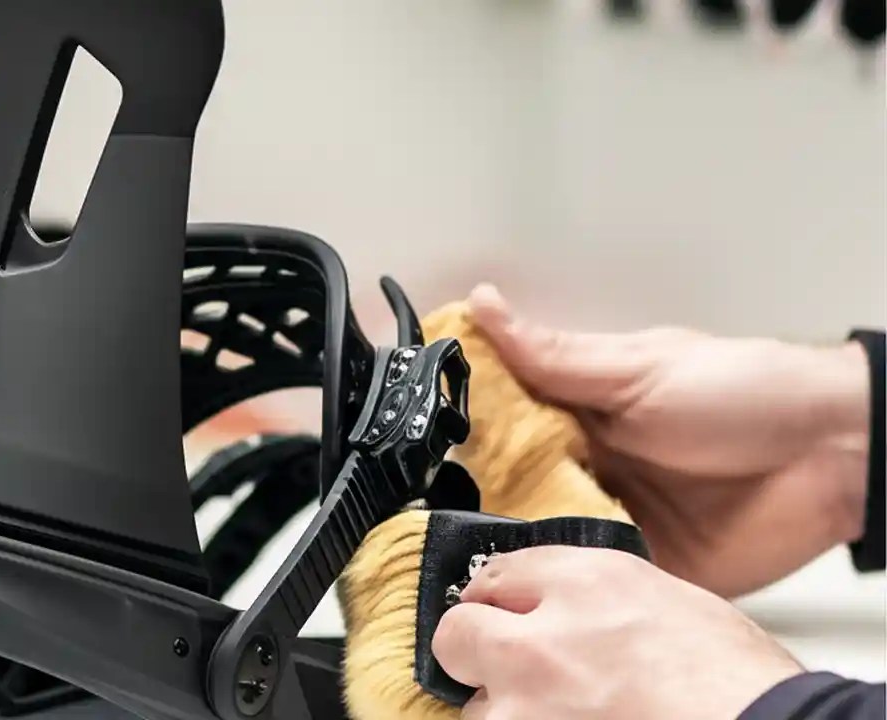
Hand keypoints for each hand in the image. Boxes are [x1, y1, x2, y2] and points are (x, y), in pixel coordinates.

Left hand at [432, 546, 802, 719]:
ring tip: (558, 713)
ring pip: (476, 708)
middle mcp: (540, 641)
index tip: (501, 609)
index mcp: (583, 585)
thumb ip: (593, 596)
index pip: (498, 573)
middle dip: (476, 648)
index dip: (500, 596)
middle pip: (456, 635)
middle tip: (509, 664)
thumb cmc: (738, 681)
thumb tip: (551, 604)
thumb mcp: (666, 598)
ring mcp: (529, 710)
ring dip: (505, 712)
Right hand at [466, 284, 870, 596]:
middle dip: (475, 494)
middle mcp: (586, 463)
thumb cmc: (747, 392)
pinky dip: (560, 575)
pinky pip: (584, 572)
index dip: (460, 430)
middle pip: (507, 483)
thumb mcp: (638, 367)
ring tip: (477, 540)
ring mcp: (609, 515)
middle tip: (438, 501)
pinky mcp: (638, 562)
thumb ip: (555, 357)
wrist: (834, 458)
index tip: (421, 437)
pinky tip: (534, 573)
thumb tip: (484, 308)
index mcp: (579, 410)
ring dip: (512, 537)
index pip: (500, 421)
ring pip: (537, 532)